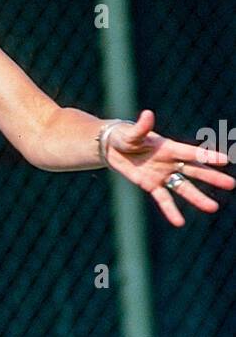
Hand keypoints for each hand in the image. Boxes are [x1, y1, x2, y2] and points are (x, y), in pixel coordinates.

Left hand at [104, 110, 234, 226]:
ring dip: (197, 198)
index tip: (225, 160)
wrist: (113, 148)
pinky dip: (170, 211)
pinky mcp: (152, 186)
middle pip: (194, 171)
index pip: (192, 153)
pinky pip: (163, 199)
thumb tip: (147, 114)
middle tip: (231, 184)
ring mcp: (162, 175)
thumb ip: (141, 128)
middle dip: (212, 177)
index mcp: (169, 147)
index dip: (207, 156)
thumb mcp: (132, 134)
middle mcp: (170, 162)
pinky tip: (179, 222)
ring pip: (184, 188)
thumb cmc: (126, 136)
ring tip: (212, 208)